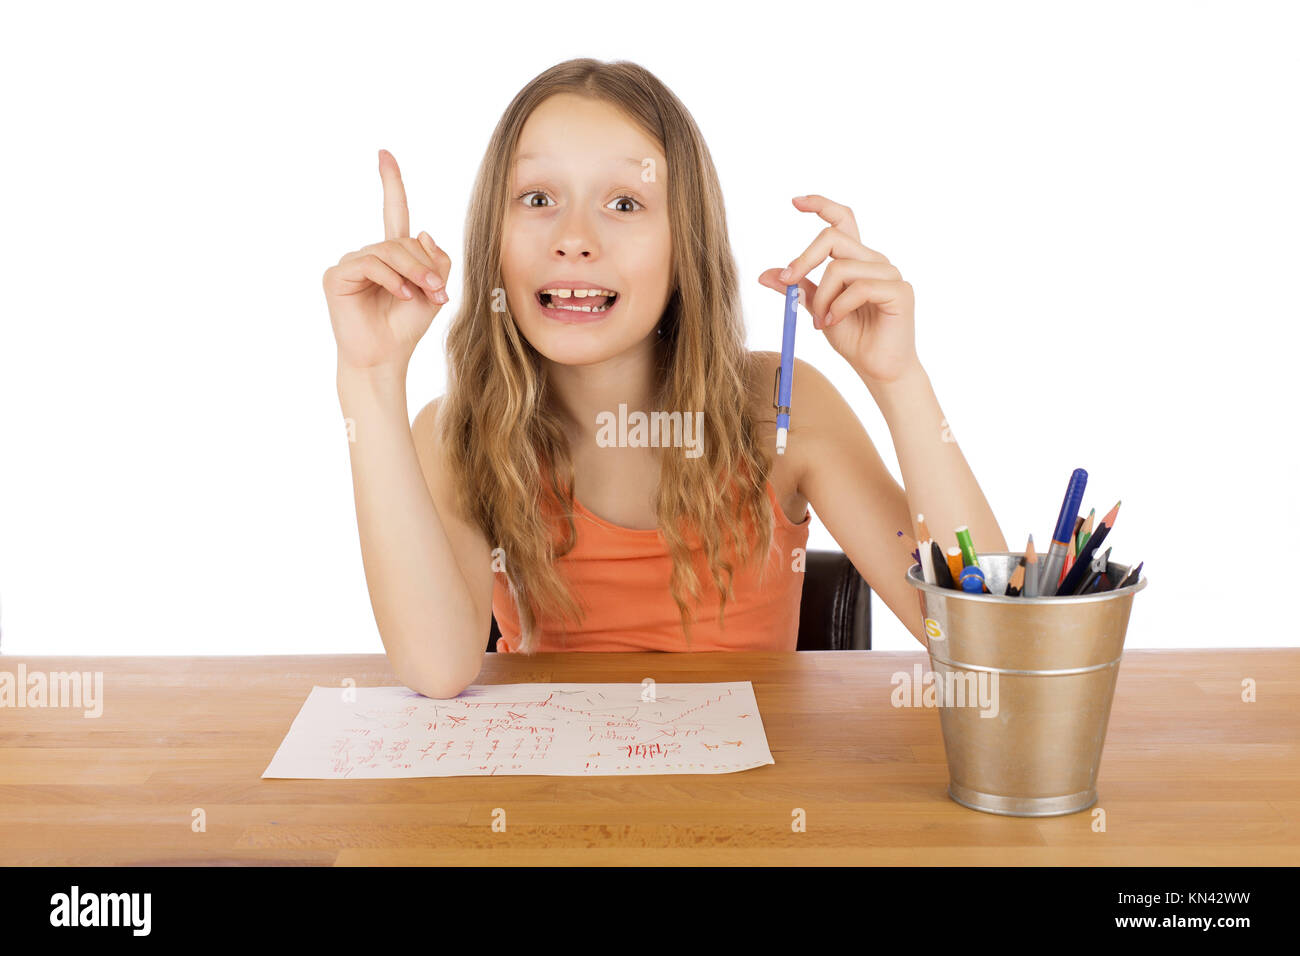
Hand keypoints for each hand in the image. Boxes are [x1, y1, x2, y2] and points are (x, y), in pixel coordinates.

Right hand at [322, 149, 450, 373]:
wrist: (385, 357)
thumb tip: (422, 231)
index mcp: (391, 255)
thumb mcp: (434, 291)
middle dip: (424, 263)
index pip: (393, 212)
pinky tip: (401, 294)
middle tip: (440, 291)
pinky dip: (390, 278)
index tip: (384, 153)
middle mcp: (369, 254)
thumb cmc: (406, 327)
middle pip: (401, 240)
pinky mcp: (336, 276)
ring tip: (426, 295)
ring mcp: (350, 263)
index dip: (391, 183)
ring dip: (413, 272)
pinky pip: (369, 264)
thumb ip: (437, 260)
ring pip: (388, 250)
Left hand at [758, 195, 918, 386]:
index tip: (794, 202)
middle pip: (833, 238)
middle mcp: (875, 260)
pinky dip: (838, 307)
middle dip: (803, 260)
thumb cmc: (853, 338)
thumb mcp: (817, 309)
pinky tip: (833, 323)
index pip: (842, 220)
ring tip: (820, 322)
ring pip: (841, 267)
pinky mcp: (899, 291)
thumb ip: (798, 289)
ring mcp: (890, 274)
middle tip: (788, 283)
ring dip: (822, 298)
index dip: (821, 205)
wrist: (877, 369)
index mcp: (857, 259)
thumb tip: (764, 275)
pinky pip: (859, 288)